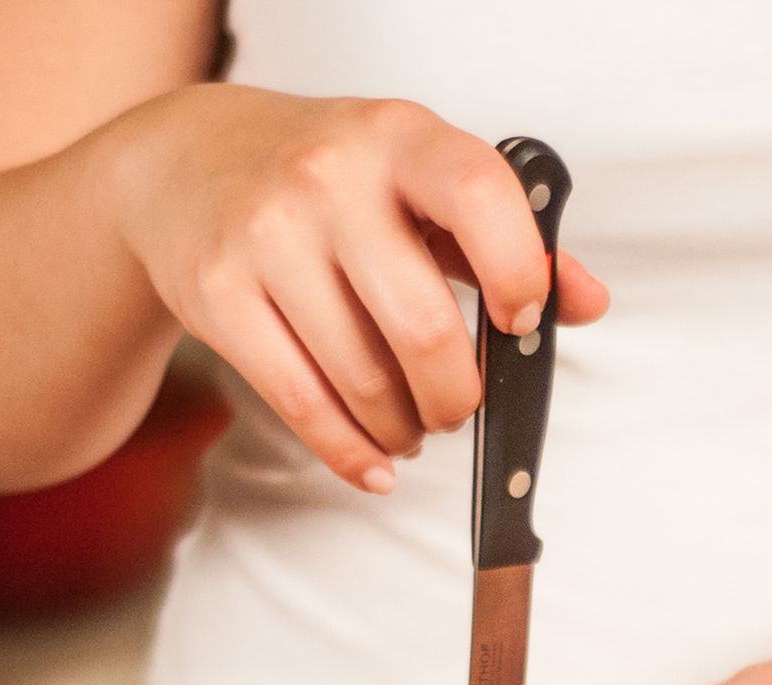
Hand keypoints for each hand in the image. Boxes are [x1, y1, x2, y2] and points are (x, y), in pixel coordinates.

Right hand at [106, 84, 607, 492]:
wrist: (185, 161)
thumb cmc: (328, 176)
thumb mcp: (419, 176)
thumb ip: (510, 235)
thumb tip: (585, 300)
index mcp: (399, 138)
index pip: (479, 194)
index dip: (518, 272)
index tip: (520, 320)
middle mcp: (328, 179)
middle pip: (422, 326)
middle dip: (456, 394)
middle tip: (457, 407)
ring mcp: (265, 235)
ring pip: (364, 379)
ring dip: (405, 428)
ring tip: (413, 427)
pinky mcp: (216, 293)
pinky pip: (301, 404)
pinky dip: (351, 451)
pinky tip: (375, 460)